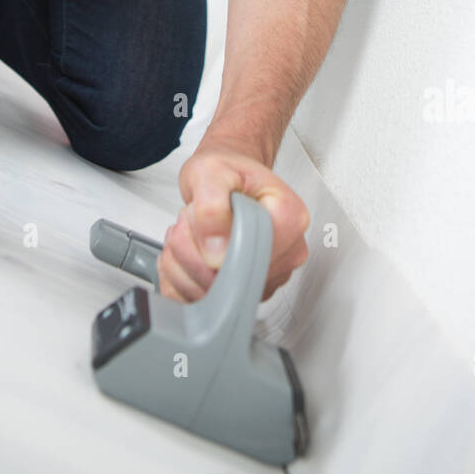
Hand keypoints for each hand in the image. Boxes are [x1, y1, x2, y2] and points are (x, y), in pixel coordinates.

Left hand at [155, 140, 309, 302]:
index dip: (213, 249)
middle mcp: (287, 251)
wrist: (227, 176)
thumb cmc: (227, 170)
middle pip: (235, 282)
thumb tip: (216, 251)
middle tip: (186, 224)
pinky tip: (185, 254)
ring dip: (187, 269)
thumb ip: (211, 207)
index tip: (195, 223)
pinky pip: (213, 303)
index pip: (250, 255)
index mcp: (289, 218)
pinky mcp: (251, 289)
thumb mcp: (210, 173)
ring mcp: (271, 274)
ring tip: (187, 235)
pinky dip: (187, 282)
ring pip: (220, 297)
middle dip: (194, 258)